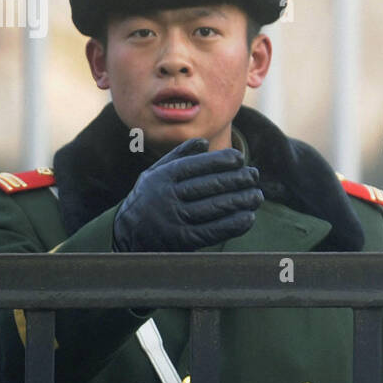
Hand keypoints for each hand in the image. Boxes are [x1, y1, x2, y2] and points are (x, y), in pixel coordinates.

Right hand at [112, 137, 263, 251]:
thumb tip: (203, 141)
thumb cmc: (147, 199)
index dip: (221, 160)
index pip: (197, 165)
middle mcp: (168, 196)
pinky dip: (233, 224)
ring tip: (256, 196)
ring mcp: (175, 219)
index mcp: (163, 177)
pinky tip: (249, 218)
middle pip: (209, 185)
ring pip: (214, 207)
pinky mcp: (182, 240)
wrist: (126, 236)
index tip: (239, 158)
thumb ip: (178, 156)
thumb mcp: (154, 174)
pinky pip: (213, 230)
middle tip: (254, 175)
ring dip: (240, 201)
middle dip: (236, 179)